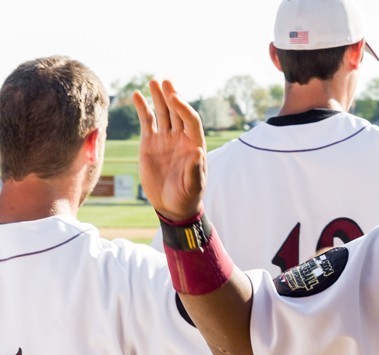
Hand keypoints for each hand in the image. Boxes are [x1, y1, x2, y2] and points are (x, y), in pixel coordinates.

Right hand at [133, 80, 206, 221]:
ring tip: (153, 82)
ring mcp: (165, 139)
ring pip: (162, 113)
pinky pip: (147, 121)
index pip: (190, 120)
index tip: (174, 98)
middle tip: (165, 81)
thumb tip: (198, 151)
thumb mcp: (193, 186)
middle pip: (177, 112)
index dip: (184, 108)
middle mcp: (181, 138)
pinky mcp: (150, 143)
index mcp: (194, 144)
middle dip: (171, 96)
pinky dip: (142, 108)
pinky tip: (137, 95)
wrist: (171, 205)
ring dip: (158, 98)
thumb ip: (195, 170)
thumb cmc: (187, 196)